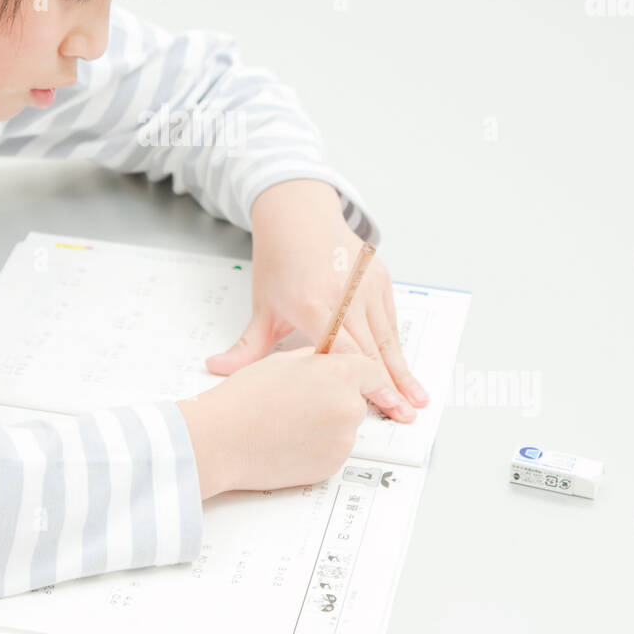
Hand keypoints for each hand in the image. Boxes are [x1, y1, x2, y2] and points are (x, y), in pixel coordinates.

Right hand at [179, 345, 384, 495]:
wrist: (222, 439)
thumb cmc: (244, 399)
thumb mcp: (282, 362)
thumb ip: (316, 361)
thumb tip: (328, 363)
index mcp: (339, 375)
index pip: (371, 372)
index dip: (361, 375)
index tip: (362, 380)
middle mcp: (348, 407)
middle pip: (356, 401)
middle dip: (336, 399)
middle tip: (302, 401)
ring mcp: (343, 441)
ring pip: (344, 428)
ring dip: (326, 425)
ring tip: (288, 423)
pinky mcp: (332, 466)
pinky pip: (333, 451)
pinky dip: (318, 447)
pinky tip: (288, 440)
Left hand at [204, 179, 428, 422]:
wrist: (298, 217)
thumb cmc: (280, 262)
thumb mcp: (263, 306)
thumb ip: (247, 347)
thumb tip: (216, 370)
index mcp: (312, 303)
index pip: (343, 350)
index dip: (363, 380)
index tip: (378, 405)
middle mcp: (345, 293)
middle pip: (372, 349)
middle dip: (390, 385)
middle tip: (406, 416)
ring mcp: (366, 285)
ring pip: (387, 337)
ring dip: (402, 370)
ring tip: (417, 400)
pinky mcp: (380, 279)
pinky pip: (390, 321)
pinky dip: (396, 347)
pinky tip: (404, 372)